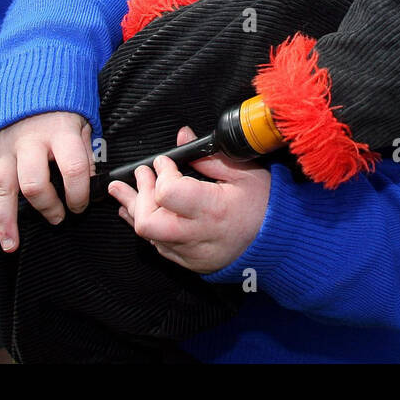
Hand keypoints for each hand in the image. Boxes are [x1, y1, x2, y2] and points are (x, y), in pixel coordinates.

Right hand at [0, 111, 93, 251]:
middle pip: (34, 183)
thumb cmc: (58, 108)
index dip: (80, 193)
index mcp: (59, 132)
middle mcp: (29, 142)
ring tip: (11, 243)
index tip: (80, 204)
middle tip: (57, 217)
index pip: (74, 168)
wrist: (28, 81)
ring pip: (2, 188)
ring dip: (6, 220)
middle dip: (46, 207)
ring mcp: (4, 148)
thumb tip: (92, 182)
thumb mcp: (82, 122)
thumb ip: (87, 152)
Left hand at [108, 126, 270, 273]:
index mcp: (214, 210)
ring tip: (121, 190)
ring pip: (148, 237)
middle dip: (138, 195)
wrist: (278, 241)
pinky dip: (147, 225)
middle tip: (140, 174)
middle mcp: (199, 236)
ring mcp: (192, 253)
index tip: (164, 162)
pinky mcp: (189, 262)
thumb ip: (209, 157)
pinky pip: (159, 247)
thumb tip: (182, 136)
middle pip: (149, 223)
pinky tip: (137, 209)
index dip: (161, 174)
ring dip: (133, 210)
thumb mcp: (244, 172)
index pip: (170, 193)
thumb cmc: (264, 204)